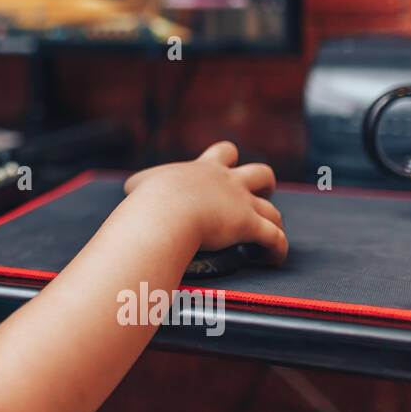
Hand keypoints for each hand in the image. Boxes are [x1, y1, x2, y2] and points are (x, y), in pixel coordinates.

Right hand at [124, 141, 287, 264]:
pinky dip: (278, 249)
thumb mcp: (141, 184)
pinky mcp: (249, 225)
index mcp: (205, 169)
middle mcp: (228, 182)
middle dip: (264, 184)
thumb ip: (142, 184)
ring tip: (271, 234)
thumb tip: (133, 191)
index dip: (228, 160)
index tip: (225, 170)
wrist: (164, 212)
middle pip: (261, 173)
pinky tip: (274, 259)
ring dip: (275, 222)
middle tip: (258, 196)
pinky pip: (274, 238)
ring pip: (273, 210)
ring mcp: (242, 203)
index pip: (224, 152)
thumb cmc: (149, 200)